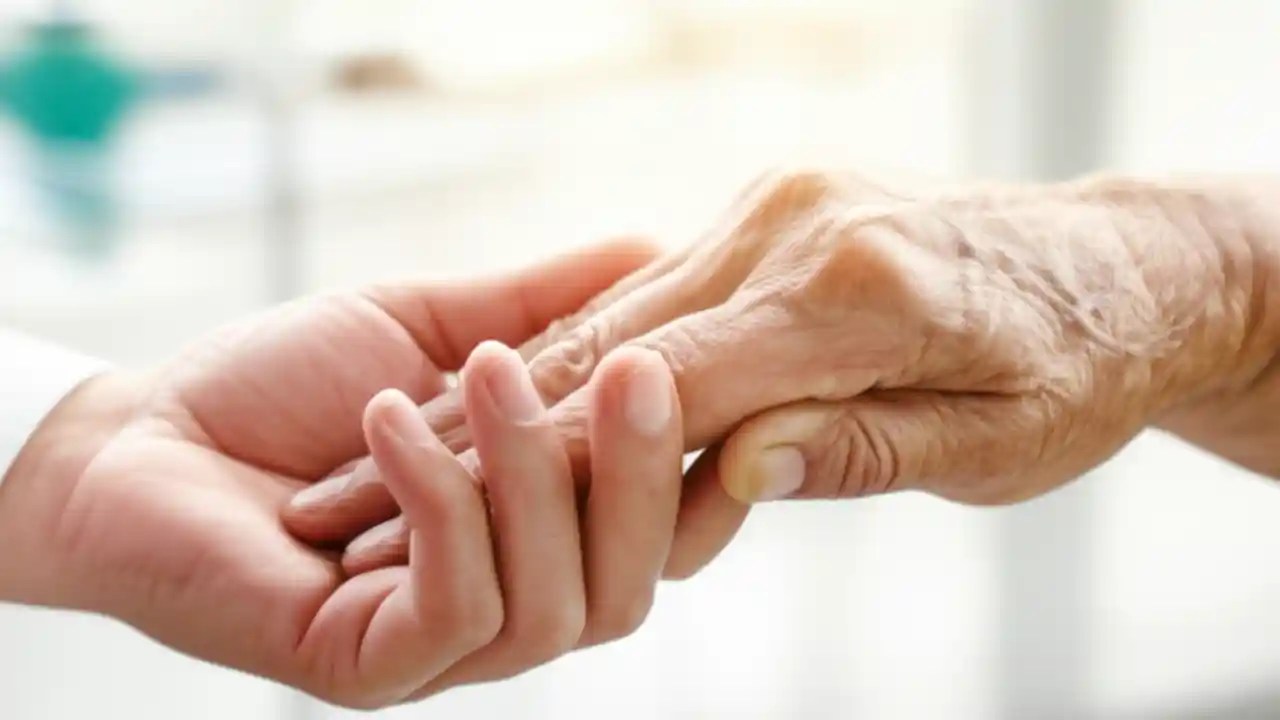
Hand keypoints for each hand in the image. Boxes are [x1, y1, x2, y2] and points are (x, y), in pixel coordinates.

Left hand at [0, 241, 684, 707]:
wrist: (146, 437)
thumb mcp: (437, 327)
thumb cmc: (290, 386)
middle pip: (631, 590)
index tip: (726, 379)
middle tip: (641, 369)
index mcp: (537, 541)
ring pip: (556, 609)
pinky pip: (454, 605)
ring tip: (495, 370)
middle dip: (643, 479)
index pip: (662, 540)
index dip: (710, 475)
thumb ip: (546, 303)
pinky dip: (440, 501)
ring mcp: (442, 650)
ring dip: (535, 477)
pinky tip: (392, 418)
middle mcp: (507, 607)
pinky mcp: (371, 668)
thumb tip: (655, 244)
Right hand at [298, 172, 1279, 574]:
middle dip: (514, 420)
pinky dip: (586, 346)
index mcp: (857, 292)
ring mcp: (779, 210)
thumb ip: (854, 449)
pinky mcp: (772, 213)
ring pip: (623, 306)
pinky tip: (518, 391)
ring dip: (528, 381)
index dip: (571, 453)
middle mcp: (799, 231)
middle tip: (395, 477)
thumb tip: (735, 471)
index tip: (470, 507)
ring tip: (417, 439)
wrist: (1122, 266)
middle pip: (625, 339)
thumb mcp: (993, 441)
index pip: (680, 386)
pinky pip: (657, 287)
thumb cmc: (1078, 367)